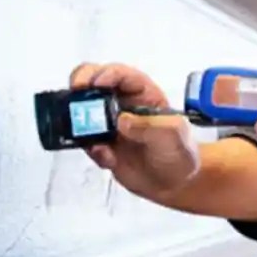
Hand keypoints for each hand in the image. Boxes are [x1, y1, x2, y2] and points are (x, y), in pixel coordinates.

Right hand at [68, 63, 200, 203]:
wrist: (173, 183)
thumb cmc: (179, 152)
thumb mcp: (173, 134)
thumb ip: (149, 126)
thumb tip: (122, 121)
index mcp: (143, 93)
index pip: (122, 75)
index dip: (108, 73)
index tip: (97, 82)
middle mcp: (123, 105)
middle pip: (96, 82)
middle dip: (83, 81)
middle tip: (76, 89)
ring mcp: (109, 125)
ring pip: (84, 110)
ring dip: (79, 116)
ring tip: (82, 128)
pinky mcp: (102, 145)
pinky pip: (87, 142)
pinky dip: (91, 148)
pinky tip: (107, 157)